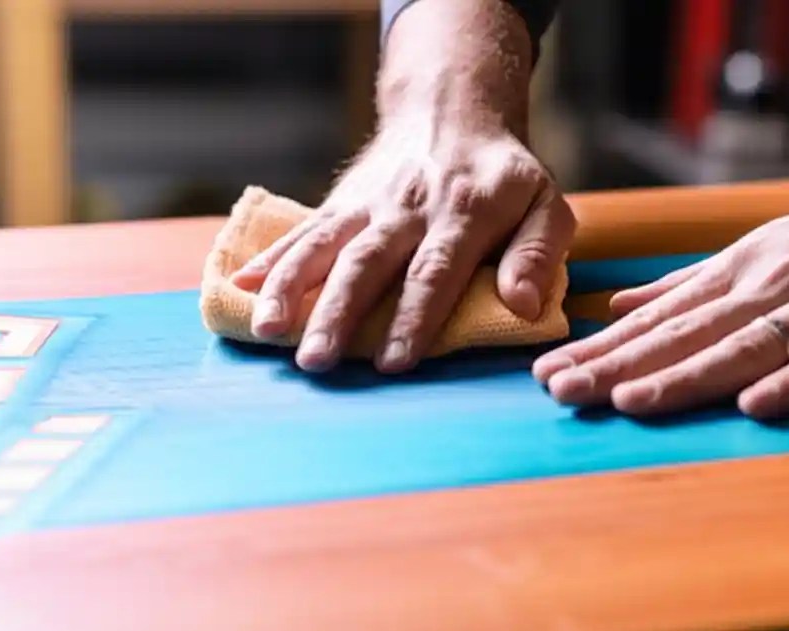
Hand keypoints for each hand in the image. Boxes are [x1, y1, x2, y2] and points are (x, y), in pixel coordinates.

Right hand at [231, 124, 572, 373]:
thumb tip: (523, 304)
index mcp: (464, 213)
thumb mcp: (547, 205)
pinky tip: (242, 289)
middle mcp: (408, 209)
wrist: (452, 111)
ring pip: (324, 247)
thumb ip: (538, 254)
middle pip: (368, 264)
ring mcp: (367, 205)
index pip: (435, 272)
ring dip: (291, 288)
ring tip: (268, 330)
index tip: (395, 362)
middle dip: (339, 313)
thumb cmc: (505, 177)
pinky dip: (270, 260)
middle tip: (317, 360)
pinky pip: (301, 231)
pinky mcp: (341, 204)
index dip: (414, 318)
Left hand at [532, 191, 788, 419]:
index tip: (549, 372)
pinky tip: (755, 407)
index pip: (658, 317)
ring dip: (684, 375)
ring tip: (629, 401)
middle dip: (619, 364)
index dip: (603, 347)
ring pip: (742, 347)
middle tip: (561, 391)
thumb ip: (689, 285)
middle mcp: (769, 289)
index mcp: (739, 274)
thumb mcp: (760, 253)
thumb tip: (619, 305)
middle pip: (684, 334)